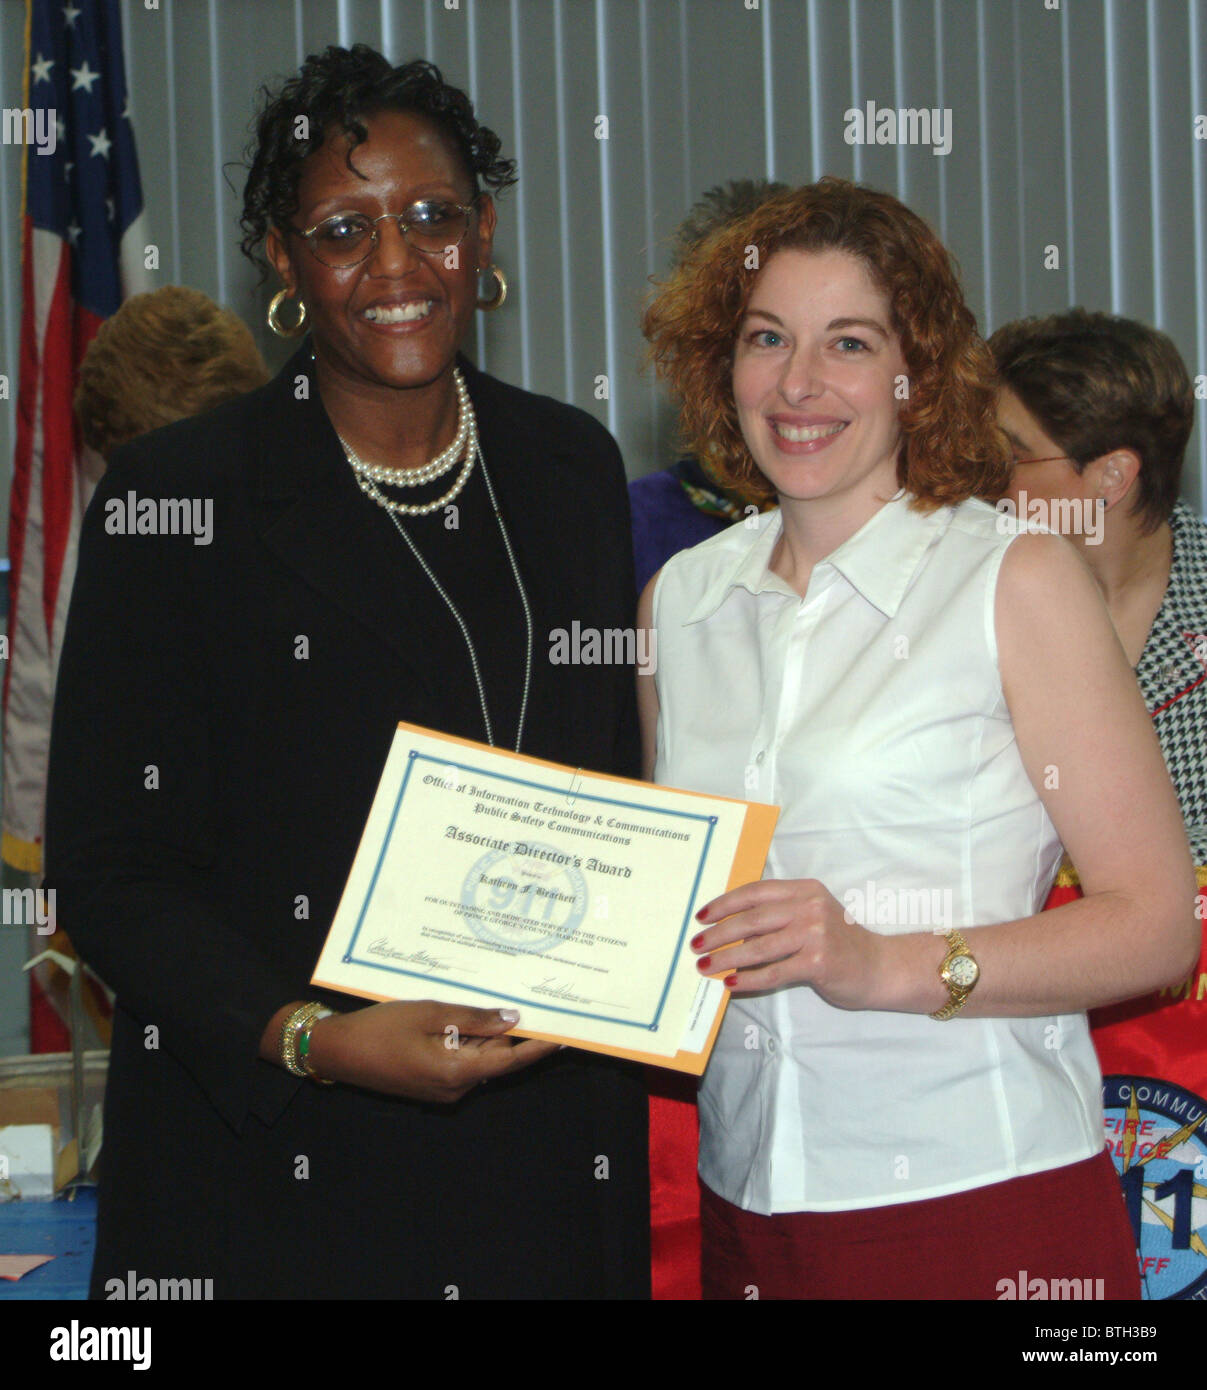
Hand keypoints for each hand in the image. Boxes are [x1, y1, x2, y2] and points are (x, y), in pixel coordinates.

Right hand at [305, 1000, 560, 1102]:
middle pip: (497, 1060)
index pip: (512, 1060)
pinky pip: (460, 1061)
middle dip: (517, 1034)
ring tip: (510, 1003)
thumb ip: (474, 1017)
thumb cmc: (381, 1029)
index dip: (541, 1045)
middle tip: (541, 1005)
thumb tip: (513, 1019)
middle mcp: (455, 1088)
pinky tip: (473, 1017)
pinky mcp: (431, 1084)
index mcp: (457, 1072)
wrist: (337, 1051)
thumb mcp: (430, 1013)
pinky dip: (470, 1041)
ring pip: (479, 1059)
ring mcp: (442, 1090)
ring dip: (491, 1036)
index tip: (568, 1032)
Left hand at [691, 878, 886, 1009]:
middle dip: (719, 933)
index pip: (755, 892)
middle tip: (695, 945)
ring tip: (706, 966)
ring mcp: (816, 934)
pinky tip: (731, 984)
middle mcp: (810, 907)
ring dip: (727, 958)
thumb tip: (730, 929)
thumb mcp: (811, 916)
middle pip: (752, 919)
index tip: (702, 916)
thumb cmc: (838, 943)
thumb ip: (778, 916)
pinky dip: (749, 979)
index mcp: (804, 890)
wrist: (879, 967)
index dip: (724, 904)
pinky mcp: (819, 962)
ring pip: (759, 946)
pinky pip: (775, 971)